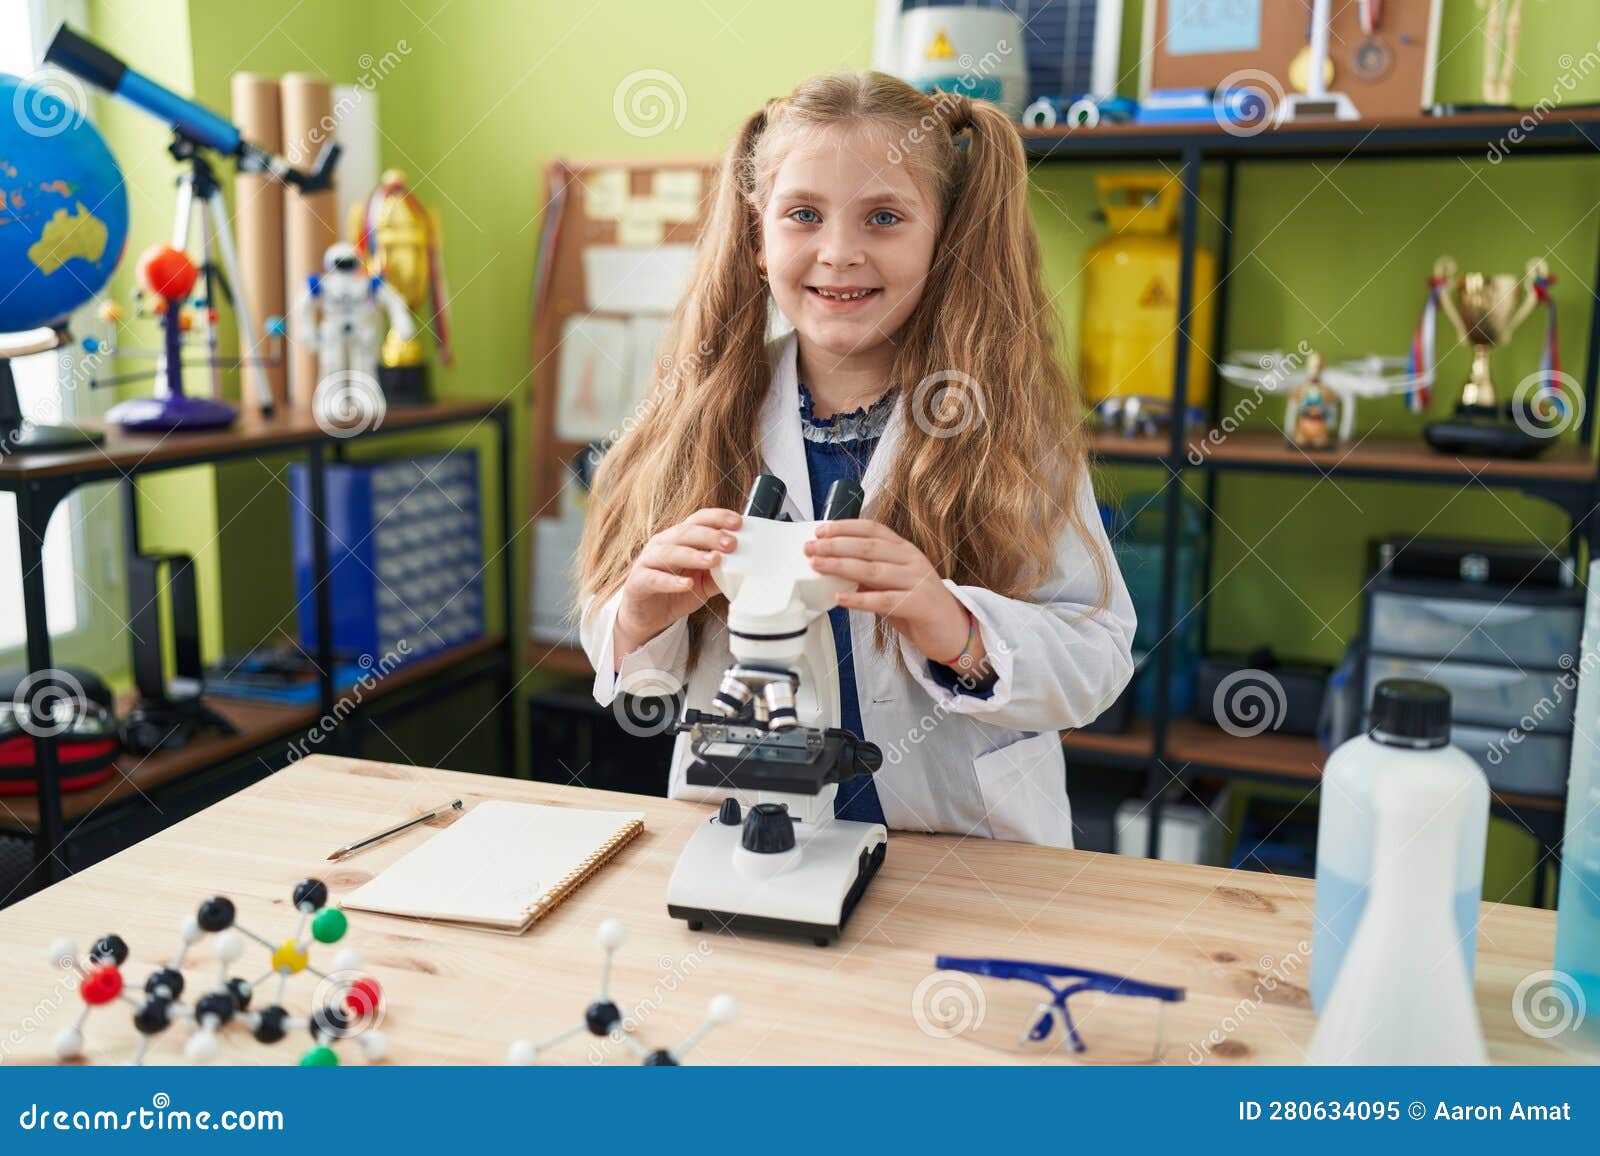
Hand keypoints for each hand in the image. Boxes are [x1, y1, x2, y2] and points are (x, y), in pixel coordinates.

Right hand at [615, 507, 741, 663]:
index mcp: (679, 538)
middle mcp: (662, 544)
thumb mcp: (704, 582)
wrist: (648, 616)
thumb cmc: (675, 592)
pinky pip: (654, 578)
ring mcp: (647, 561)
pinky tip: (687, 584)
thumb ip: (721, 574)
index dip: (717, 518)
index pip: (698, 519)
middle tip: (730, 543)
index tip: (738, 523)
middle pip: (685, 532)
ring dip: (693, 555)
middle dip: (709, 536)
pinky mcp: (637, 582)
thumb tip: (746, 569)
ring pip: (669, 552)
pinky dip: (671, 581)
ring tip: (713, 560)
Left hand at [804, 518, 978, 666]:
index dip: (845, 527)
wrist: (954, 631)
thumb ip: (868, 576)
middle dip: (835, 545)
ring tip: (818, 566)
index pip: (873, 529)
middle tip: (810, 548)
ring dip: (841, 566)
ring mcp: (917, 581)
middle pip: (868, 547)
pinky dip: (860, 599)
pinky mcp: (920, 604)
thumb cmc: (919, 606)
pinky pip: (885, 600)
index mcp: (905, 550)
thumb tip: (833, 569)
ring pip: (874, 570)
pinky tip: (841, 599)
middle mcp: (912, 560)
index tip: (820, 530)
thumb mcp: (892, 584)